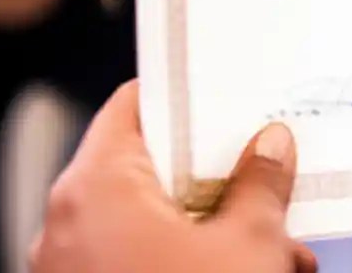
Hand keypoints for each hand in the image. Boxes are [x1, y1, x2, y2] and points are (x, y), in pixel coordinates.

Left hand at [30, 82, 316, 272]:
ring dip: (220, 229)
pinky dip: (193, 261)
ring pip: (155, 222)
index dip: (187, 97)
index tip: (230, 95)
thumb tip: (270, 147)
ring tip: (281, 251)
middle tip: (273, 180)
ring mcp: (76, 268)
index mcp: (95, 187)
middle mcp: (70, 224)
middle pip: (152, 169)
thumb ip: (261, 184)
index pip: (135, 104)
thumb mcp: (247, 245)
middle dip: (222, 178)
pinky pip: (145, 261)